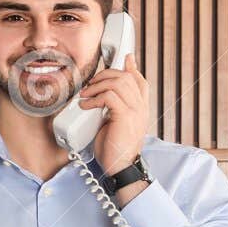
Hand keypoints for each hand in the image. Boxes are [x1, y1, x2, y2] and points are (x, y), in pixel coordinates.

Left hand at [79, 52, 148, 175]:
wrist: (120, 167)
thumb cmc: (114, 148)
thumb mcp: (114, 123)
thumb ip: (113, 107)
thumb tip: (102, 95)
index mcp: (141, 108)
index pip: (140, 81)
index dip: (132, 68)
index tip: (125, 58)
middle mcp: (141, 107)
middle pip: (126, 76)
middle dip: (105, 75)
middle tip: (91, 84)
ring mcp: (135, 111)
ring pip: (117, 83)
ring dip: (96, 86)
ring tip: (85, 95)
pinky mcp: (125, 117)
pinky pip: (109, 96)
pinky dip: (94, 98)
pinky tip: (86, 105)